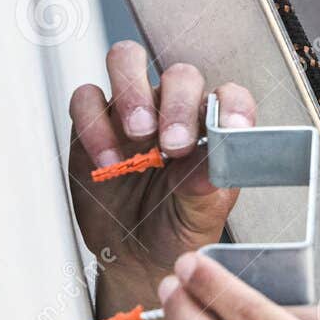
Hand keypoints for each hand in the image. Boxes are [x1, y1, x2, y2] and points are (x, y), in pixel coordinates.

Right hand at [68, 42, 255, 274]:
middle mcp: (172, 111)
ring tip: (138, 134)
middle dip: (177, 104)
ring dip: (133, 91)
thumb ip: (205, 184)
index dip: (232, 104)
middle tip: (173, 145)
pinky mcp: (92, 123)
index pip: (229, 96)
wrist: (135, 257)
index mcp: (210, 128)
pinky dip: (94, 125)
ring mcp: (131, 112)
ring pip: (127, 61)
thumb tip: (211, 160)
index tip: (230, 126)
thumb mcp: (200, 215)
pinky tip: (108, 163)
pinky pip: (86, 98)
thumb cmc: (176, 228)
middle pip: (180, 75)